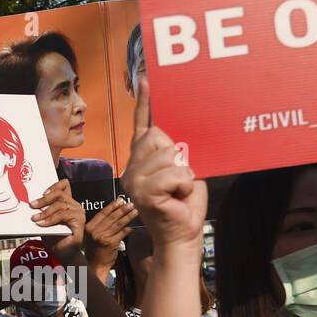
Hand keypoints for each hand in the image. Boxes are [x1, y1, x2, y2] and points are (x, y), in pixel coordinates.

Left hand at [31, 178, 86, 265]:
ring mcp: (79, 213)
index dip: (54, 185)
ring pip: (60, 205)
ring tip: (35, 218)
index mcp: (68, 202)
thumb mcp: (45, 220)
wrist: (62, 253)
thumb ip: (43, 210)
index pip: (64, 185)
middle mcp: (75, 206)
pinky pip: (62, 215)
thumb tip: (32, 203)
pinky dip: (50, 219)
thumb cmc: (54, 237)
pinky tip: (42, 224)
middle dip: (44, 199)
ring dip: (45, 212)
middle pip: (60, 194)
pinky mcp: (79, 222)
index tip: (42, 192)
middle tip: (32, 205)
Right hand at [83, 197, 137, 280]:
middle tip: (131, 204)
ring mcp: (102, 237)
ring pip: (118, 224)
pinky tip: (133, 226)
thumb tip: (115, 213)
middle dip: (122, 210)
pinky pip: (121, 233)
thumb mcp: (93, 236)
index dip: (112, 206)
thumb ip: (101, 225)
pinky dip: (128, 229)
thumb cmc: (95, 251)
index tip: (120, 200)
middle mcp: (95, 231)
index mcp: (89, 227)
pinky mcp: (110, 243)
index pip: (102, 213)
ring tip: (135, 211)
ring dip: (128, 216)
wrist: (95, 266)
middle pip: (111, 217)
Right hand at [121, 76, 205, 256]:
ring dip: (184, 172)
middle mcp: (132, 168)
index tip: (145, 80)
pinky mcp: (142, 192)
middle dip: (177, 153)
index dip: (144, 103)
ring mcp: (133, 180)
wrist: (183, 236)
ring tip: (178, 191)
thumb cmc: (184, 205)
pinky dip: (183, 183)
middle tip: (179, 179)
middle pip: (157, 135)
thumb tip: (177, 137)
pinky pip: (173, 172)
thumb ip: (176, 152)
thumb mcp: (184, 170)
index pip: (142, 127)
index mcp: (141, 161)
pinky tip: (177, 197)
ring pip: (168, 155)